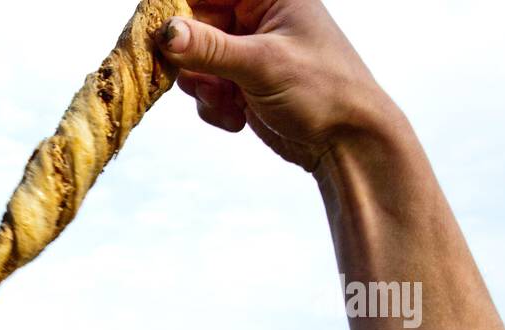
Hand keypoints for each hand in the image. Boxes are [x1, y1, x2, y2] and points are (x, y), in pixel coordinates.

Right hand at [159, 0, 401, 171]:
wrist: (348, 141)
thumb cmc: (324, 90)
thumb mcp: (262, 64)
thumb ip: (209, 48)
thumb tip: (164, 32)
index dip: (175, 10)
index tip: (156, 34)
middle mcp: (257, 17)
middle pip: (193, 26)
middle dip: (188, 58)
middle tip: (189, 79)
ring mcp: (248, 52)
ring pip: (195, 61)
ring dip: (202, 87)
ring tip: (227, 101)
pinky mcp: (242, 84)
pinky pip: (206, 88)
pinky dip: (213, 106)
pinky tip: (239, 117)